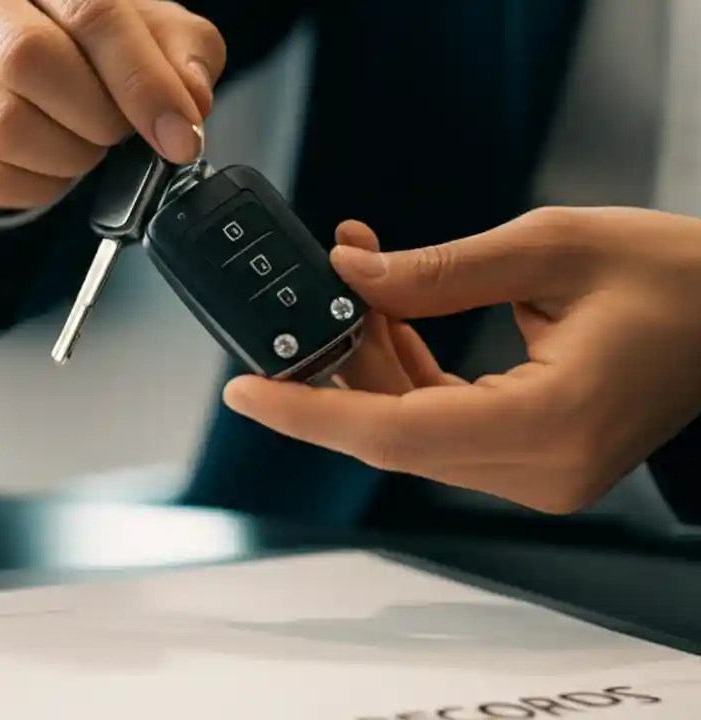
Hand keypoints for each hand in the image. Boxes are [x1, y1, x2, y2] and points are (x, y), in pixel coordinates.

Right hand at [0, 0, 223, 208]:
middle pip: (29, 61)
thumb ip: (182, 52)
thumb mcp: (148, 29)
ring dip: (67, 159)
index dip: (143, 83)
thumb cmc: (82, 38)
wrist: (9, 58)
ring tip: (83, 148)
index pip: (91, 12)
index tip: (179, 135)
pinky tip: (46, 166)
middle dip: (97, 119)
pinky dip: (35, 188)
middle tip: (118, 134)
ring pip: (2, 128)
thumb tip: (188, 98)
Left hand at [223, 207, 700, 512]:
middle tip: (306, 294)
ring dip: (371, 360)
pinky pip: (443, 424)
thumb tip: (351, 275)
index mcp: (553, 424)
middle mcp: (544, 469)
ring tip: (360, 278)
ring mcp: (542, 474)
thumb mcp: (552, 247)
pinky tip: (391, 314)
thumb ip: (439, 271)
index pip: (395, 433)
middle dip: (337, 363)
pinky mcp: (536, 459)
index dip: (309, 413)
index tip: (246, 392)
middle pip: (395, 432)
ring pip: (412, 429)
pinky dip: (407, 373)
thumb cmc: (678, 277)